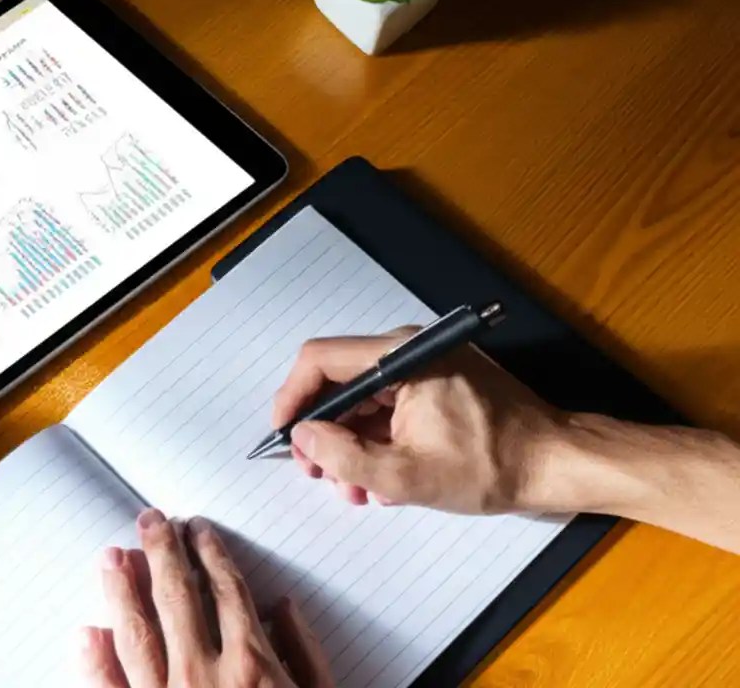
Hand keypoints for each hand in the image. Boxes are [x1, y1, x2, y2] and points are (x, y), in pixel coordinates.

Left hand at [81, 509, 333, 687]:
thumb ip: (304, 654)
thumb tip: (283, 607)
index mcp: (253, 664)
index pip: (226, 590)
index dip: (209, 553)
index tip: (198, 530)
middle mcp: (203, 675)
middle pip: (176, 597)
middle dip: (160, 552)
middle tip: (148, 520)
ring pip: (136, 633)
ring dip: (121, 590)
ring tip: (111, 557)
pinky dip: (94, 660)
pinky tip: (85, 632)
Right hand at [272, 330, 567, 513]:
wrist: (557, 464)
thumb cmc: (493, 466)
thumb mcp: (407, 475)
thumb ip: (344, 457)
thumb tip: (303, 437)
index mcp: (402, 356)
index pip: (320, 360)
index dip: (292, 398)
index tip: (282, 435)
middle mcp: (410, 350)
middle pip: (339, 380)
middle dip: (321, 431)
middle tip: (317, 473)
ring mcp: (425, 365)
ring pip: (362, 399)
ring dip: (348, 443)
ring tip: (354, 488)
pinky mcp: (437, 384)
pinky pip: (388, 406)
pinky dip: (375, 440)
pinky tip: (380, 479)